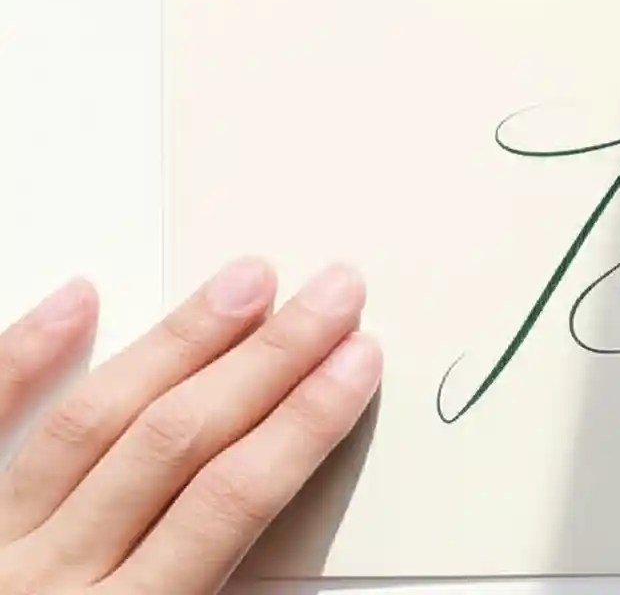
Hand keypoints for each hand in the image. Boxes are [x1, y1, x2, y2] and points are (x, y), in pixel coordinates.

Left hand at [0, 259, 381, 593]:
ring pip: (96, 420)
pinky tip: (79, 299)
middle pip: (181, 442)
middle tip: (329, 295)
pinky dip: (24, 355)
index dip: (306, 422)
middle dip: (269, 360)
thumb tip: (282, 547)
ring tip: (246, 284)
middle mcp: (55, 579)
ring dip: (181, 343)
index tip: (356, 362)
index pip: (234, 501)